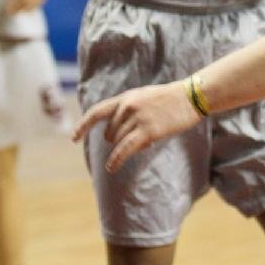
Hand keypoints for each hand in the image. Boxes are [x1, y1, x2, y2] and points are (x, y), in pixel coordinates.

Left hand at [72, 81, 200, 171]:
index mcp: (126, 97)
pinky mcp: (148, 131)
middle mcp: (127, 106)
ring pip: (119, 141)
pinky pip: (125, 149)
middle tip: (138, 137)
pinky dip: (116, 159)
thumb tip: (116, 133)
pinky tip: (111, 168)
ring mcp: (137, 118)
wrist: (191, 97)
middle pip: (110, 133)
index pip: (97, 111)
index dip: (83, 125)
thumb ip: (128, 109)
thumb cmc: (170, 99)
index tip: (73, 138)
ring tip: (148, 138)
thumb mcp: (145, 97)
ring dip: (127, 146)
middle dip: (118, 140)